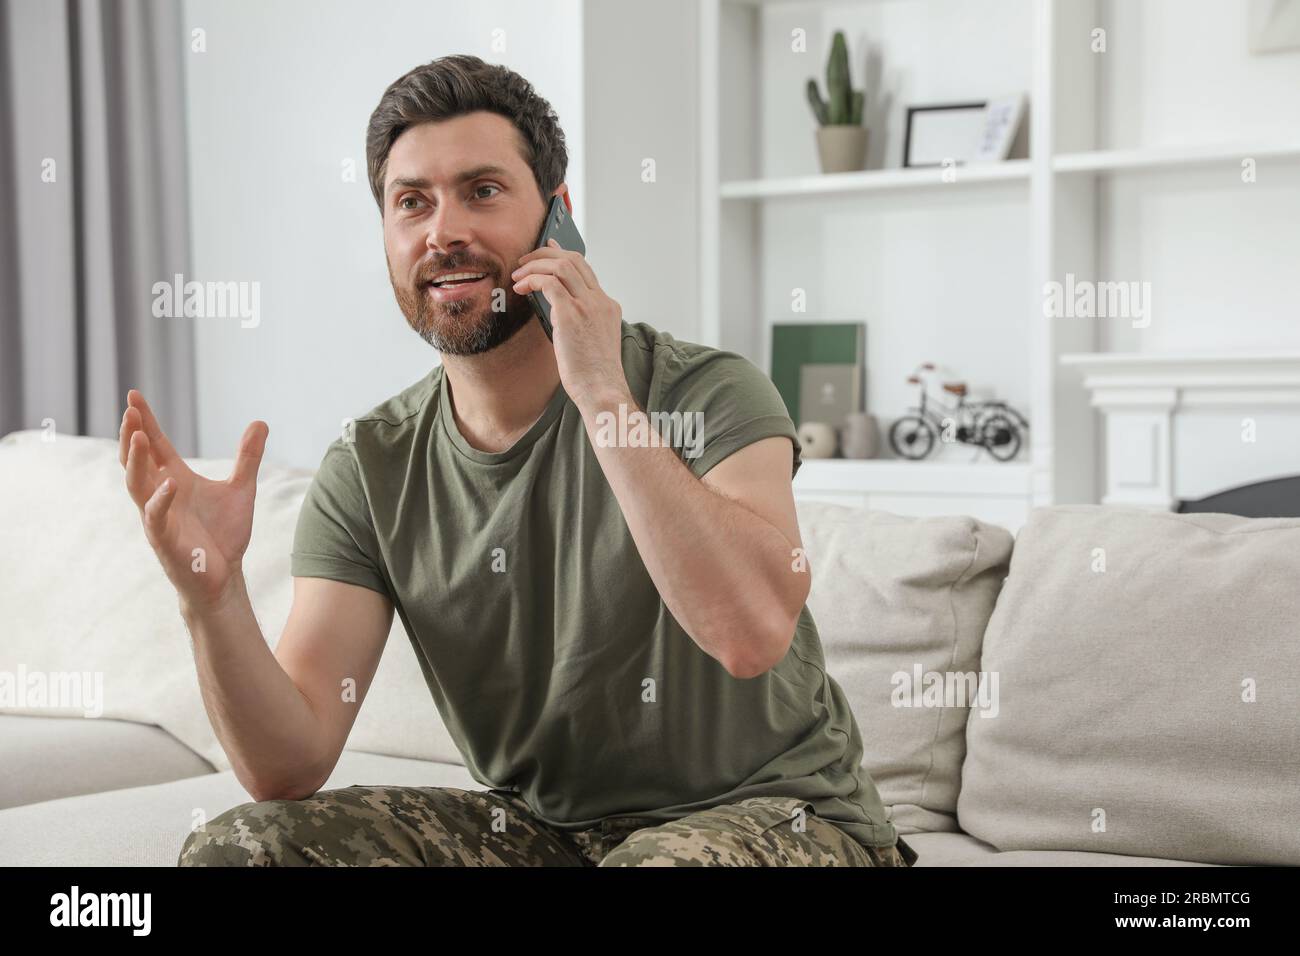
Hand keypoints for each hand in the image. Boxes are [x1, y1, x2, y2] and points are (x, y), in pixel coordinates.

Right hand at [120, 389, 267, 613]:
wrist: (225, 576)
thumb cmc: (224, 534)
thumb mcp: (241, 488)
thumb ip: (248, 457)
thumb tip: (260, 422)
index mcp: (175, 479)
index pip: (155, 445)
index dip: (145, 421)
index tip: (134, 394)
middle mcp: (160, 495)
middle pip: (137, 459)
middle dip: (132, 434)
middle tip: (130, 409)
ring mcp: (159, 517)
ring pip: (137, 485)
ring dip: (136, 461)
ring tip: (138, 436)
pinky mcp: (164, 540)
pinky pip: (155, 517)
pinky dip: (161, 500)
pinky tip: (170, 483)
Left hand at [511, 238, 626, 408]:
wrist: (601, 389)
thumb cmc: (593, 374)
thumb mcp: (591, 340)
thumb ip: (579, 320)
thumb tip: (553, 307)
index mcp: (608, 306)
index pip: (585, 269)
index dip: (563, 255)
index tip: (548, 247)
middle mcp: (601, 301)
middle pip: (573, 259)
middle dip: (545, 253)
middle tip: (525, 260)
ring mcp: (588, 305)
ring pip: (561, 265)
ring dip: (534, 265)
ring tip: (518, 275)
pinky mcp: (572, 313)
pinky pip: (549, 282)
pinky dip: (532, 279)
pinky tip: (521, 288)